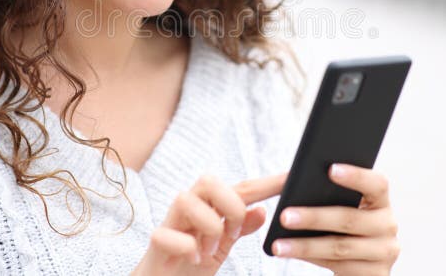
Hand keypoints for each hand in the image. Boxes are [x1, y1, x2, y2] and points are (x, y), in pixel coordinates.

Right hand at [132, 172, 286, 275]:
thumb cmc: (188, 264)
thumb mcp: (221, 248)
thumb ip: (239, 229)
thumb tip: (262, 211)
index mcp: (208, 208)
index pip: (239, 189)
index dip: (266, 184)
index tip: (290, 179)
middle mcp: (188, 209)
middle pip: (208, 181)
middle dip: (230, 205)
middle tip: (233, 234)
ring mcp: (170, 223)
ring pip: (186, 199)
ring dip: (207, 227)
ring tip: (209, 251)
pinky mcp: (155, 243)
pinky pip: (167, 234)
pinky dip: (187, 248)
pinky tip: (193, 260)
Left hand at [271, 164, 399, 275]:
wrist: (359, 263)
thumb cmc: (343, 225)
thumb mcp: (344, 207)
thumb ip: (331, 194)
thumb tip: (297, 183)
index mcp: (381, 201)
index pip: (377, 184)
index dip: (356, 176)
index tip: (330, 169)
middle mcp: (388, 225)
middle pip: (349, 219)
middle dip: (314, 218)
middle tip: (285, 216)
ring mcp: (385, 252)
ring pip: (340, 247)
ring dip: (305, 246)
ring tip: (279, 244)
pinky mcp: (376, 275)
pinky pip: (339, 266)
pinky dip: (312, 260)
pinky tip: (292, 254)